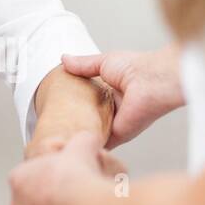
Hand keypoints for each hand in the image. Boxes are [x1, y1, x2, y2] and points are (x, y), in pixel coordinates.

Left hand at [10, 132, 126, 204]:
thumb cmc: (76, 178)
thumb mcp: (82, 145)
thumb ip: (82, 142)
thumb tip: (89, 141)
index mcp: (19, 179)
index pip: (28, 177)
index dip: (49, 176)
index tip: (64, 178)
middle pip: (34, 204)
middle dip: (51, 203)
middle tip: (73, 199)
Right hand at [61, 46, 184, 146]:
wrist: (151, 81)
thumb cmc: (135, 68)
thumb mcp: (102, 63)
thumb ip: (83, 65)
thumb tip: (63, 59)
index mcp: (111, 93)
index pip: (89, 101)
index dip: (75, 103)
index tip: (57, 105)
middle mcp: (114, 110)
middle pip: (90, 118)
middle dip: (74, 121)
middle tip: (53, 122)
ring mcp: (115, 124)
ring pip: (93, 132)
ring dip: (79, 133)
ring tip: (57, 135)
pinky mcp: (118, 136)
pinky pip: (100, 143)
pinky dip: (88, 144)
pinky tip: (71, 144)